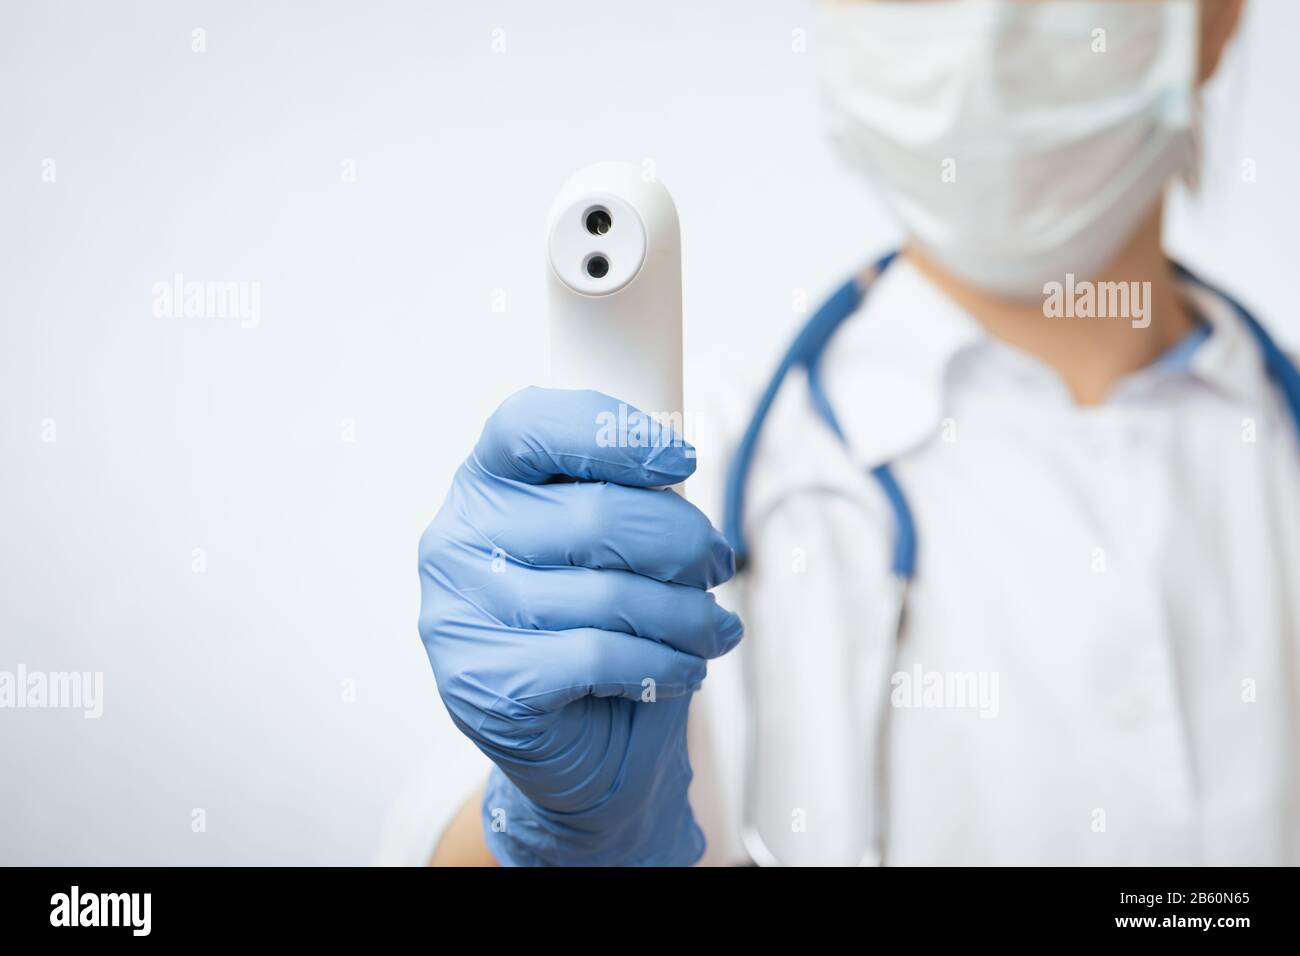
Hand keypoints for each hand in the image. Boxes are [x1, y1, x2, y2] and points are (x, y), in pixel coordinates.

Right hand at [418, 387, 740, 865]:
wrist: (584, 747)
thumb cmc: (600, 622)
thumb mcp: (612, 541)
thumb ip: (629, 496)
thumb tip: (677, 472)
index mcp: (483, 482)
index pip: (530, 426)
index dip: (612, 433)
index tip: (681, 459)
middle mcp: (456, 539)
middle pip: (597, 515)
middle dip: (684, 542)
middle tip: (718, 564)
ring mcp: (460, 613)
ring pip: (610, 594)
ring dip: (688, 615)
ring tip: (714, 629)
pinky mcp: (483, 683)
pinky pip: (598, 656)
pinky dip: (661, 662)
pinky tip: (685, 668)